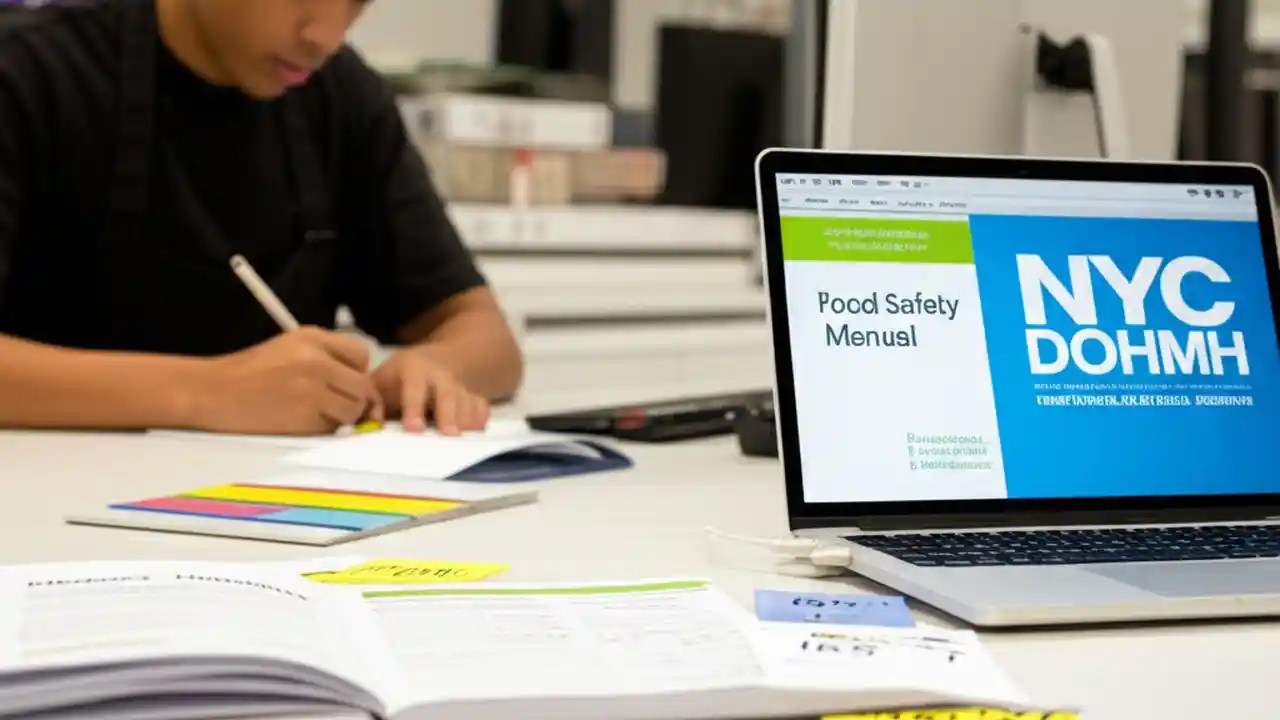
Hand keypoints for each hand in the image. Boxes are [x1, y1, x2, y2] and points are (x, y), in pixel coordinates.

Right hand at [191, 327, 383, 434]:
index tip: (343, 381)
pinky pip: (332, 427)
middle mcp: (316, 360)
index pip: (361, 354)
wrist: (211, 392)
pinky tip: (300, 420)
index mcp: (312, 337)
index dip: (357, 371)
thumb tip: (364, 387)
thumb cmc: (250, 372)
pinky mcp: (303, 416)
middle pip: (363, 385)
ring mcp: (311, 389)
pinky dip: (323, 428)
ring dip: (342, 417)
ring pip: (353, 409)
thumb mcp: (290, 347)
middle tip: (333, 404)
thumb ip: (327, 358)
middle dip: (355, 399)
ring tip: (316, 412)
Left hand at [372, 347, 488, 434]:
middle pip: (448, 394)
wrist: (431, 362)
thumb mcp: (378, 381)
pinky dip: (481, 418)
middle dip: (449, 415)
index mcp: (413, 369)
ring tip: (464, 439)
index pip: (414, 388)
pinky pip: (481, 406)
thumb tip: (372, 420)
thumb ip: (370, 399)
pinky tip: (477, 431)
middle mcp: (439, 375)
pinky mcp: (472, 396)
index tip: (414, 429)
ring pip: (467, 401)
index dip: (414, 408)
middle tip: (449, 435)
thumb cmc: (397, 380)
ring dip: (467, 420)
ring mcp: (459, 386)